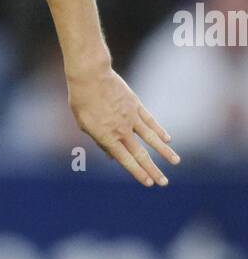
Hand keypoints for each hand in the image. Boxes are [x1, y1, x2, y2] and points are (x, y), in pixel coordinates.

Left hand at [67, 65, 179, 185]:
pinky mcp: (136, 105)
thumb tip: (111, 156)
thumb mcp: (84, 124)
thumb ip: (99, 141)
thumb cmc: (82, 100)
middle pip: (141, 154)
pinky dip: (160, 131)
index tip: (148, 183)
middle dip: (153, 170)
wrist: (91, 76)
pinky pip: (151, 121)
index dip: (137, 172)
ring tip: (176, 162)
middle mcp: (122, 130)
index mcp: (107, 137)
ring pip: (152, 138)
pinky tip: (168, 140)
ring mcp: (131, 117)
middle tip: (164, 182)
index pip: (125, 160)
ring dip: (164, 152)